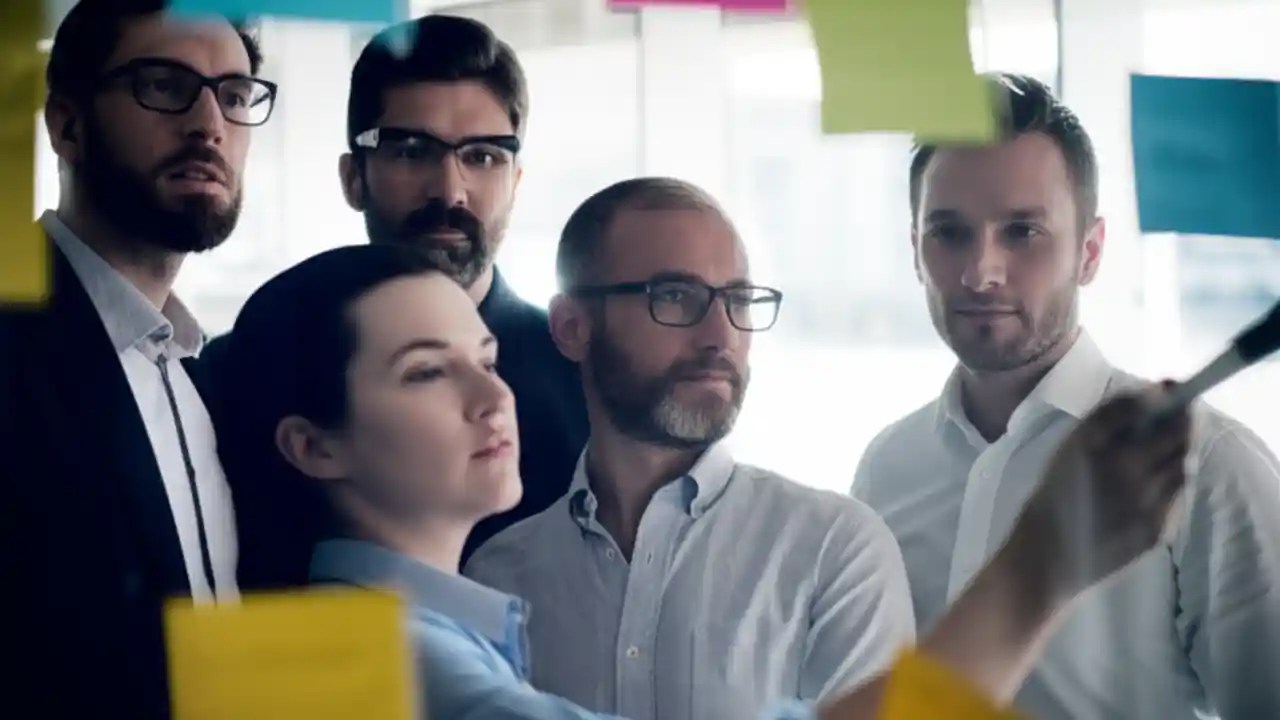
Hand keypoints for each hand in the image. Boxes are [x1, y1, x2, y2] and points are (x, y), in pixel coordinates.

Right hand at [1003, 383, 1191, 602]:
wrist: (1044, 557)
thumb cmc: (1052, 499)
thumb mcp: (1068, 450)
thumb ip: (1107, 424)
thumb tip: (1153, 398)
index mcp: (1090, 444)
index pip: (1143, 406)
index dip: (1165, 394)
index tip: (1171, 387)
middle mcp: (1122, 469)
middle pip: (1175, 432)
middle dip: (1182, 418)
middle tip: (1179, 414)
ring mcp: (1143, 501)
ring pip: (1182, 462)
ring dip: (1179, 450)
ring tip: (1163, 450)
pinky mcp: (1156, 528)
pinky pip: (1177, 494)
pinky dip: (1172, 481)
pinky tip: (1153, 483)